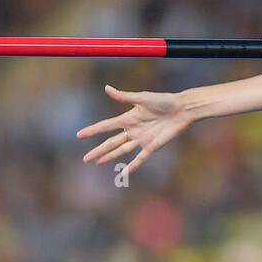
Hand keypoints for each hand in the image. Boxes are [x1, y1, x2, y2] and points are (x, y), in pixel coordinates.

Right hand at [76, 85, 192, 176]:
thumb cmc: (163, 100)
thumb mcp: (142, 98)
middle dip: (98, 150)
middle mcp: (133, 130)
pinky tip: (123, 174)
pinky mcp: (152, 146)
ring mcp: (142, 139)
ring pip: (121, 150)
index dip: (93, 130)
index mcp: (128, 118)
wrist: (182, 109)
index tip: (79, 135)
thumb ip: (124, 96)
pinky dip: (132, 167)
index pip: (106, 126)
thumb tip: (106, 88)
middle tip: (86, 158)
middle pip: (111, 142)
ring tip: (98, 162)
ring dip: (110, 157)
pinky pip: (140, 159)